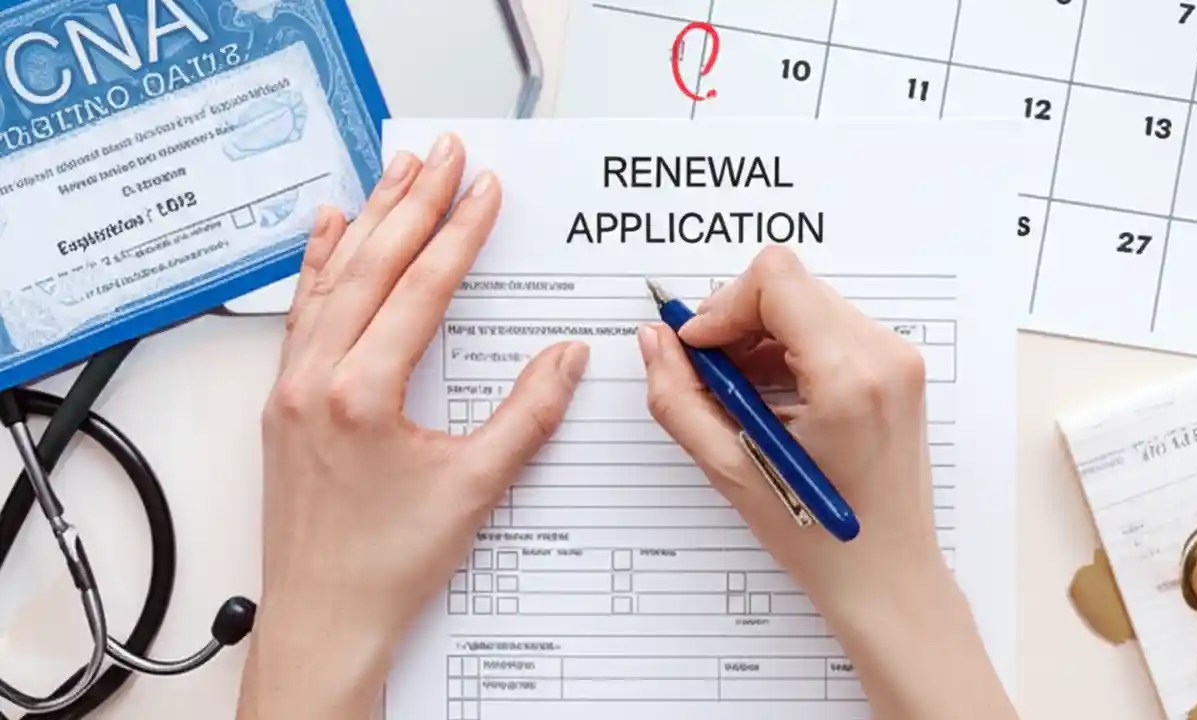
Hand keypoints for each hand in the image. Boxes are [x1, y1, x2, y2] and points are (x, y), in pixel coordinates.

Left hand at [236, 134, 588, 719]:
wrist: (323, 617)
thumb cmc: (387, 563)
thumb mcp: (474, 488)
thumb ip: (526, 415)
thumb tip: (566, 358)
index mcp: (360, 394)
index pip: (419, 289)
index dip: (458, 233)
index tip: (483, 189)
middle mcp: (314, 378)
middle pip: (370, 265)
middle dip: (412, 202)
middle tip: (444, 153)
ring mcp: (289, 386)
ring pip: (330, 280)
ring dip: (367, 220)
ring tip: (396, 171)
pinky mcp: (282, 400)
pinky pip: (301, 311)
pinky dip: (317, 264)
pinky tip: (325, 231)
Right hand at [638, 247, 1015, 718]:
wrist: (888, 579)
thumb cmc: (819, 540)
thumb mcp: (731, 469)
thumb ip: (680, 398)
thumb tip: (655, 341)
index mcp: (850, 377)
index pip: (777, 279)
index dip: (723, 305)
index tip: (696, 347)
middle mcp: (885, 355)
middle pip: (791, 286)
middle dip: (737, 320)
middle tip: (707, 372)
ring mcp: (898, 360)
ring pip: (807, 303)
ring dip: (760, 336)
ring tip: (739, 395)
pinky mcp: (897, 369)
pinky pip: (829, 328)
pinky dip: (787, 349)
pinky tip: (770, 398)